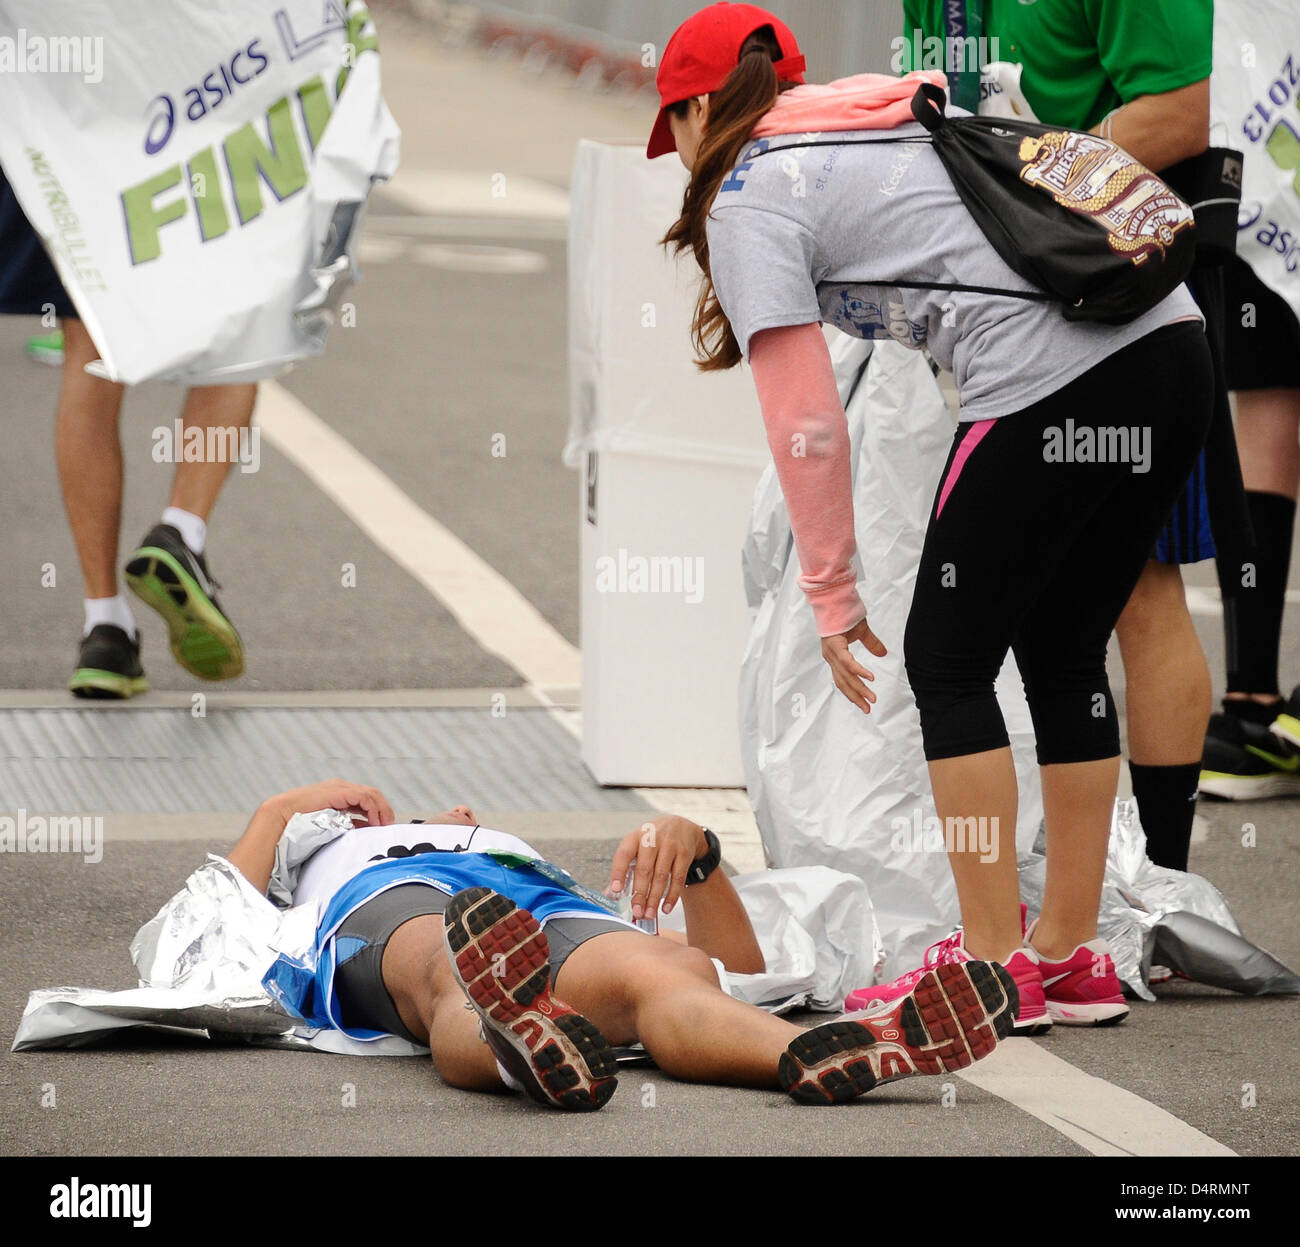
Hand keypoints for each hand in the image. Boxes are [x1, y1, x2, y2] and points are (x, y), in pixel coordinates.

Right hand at [268, 778, 395, 827]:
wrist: (281, 817)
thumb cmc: (300, 823)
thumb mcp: (331, 824)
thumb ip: (347, 825)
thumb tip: (364, 830)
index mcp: (340, 794)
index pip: (367, 799)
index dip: (379, 812)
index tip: (383, 827)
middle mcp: (342, 788)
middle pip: (373, 795)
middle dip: (384, 810)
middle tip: (388, 826)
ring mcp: (340, 788)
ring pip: (372, 794)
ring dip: (382, 810)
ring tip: (383, 825)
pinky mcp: (339, 792)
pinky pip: (364, 797)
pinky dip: (372, 809)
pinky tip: (373, 822)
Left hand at [606, 815, 706, 918]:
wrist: (681, 826)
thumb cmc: (654, 839)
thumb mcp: (638, 845)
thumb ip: (626, 867)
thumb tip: (611, 893)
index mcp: (635, 837)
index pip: (624, 854)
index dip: (618, 872)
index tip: (616, 890)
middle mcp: (652, 839)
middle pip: (644, 870)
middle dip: (639, 894)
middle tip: (636, 911)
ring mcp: (670, 846)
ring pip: (661, 876)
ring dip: (654, 899)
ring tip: (649, 914)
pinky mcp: (684, 854)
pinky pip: (678, 879)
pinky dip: (672, 896)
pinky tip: (665, 908)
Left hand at [820, 616, 886, 712]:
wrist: (836, 598)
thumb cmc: (846, 614)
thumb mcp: (861, 631)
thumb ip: (871, 644)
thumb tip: (883, 654)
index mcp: (835, 655)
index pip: (843, 679)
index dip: (853, 692)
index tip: (863, 704)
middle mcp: (831, 657)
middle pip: (844, 682)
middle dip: (856, 697)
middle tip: (868, 709)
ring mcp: (831, 652)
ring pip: (846, 676)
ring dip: (859, 688)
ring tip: (871, 698)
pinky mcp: (835, 645)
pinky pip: (848, 662)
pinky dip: (858, 671)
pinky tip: (869, 678)